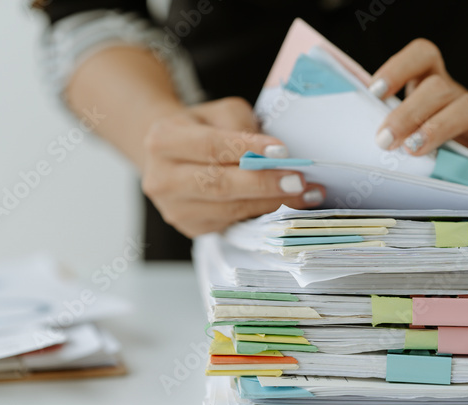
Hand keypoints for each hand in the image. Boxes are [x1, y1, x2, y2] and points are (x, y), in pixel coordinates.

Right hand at [140, 97, 324, 236]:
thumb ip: (242, 128)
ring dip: (271, 203)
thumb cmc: (200, 128)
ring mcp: (174, 208)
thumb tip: (275, 156)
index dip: (248, 150)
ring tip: (305, 195)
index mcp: (164, 140)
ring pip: (229, 209)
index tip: (283, 152)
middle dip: (264, 184)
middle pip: (219, 185)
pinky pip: (232, 222)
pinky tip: (285, 205)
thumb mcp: (219, 113)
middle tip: (299, 181)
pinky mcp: (191, 227)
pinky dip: (261, 214)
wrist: (169, 154)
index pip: (211, 147)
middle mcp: (162, 178)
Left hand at [369, 39, 467, 174]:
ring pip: (466, 108)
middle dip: (407, 113)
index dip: (399, 67)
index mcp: (435, 86)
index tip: (375, 91)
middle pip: (437, 88)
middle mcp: (457, 97)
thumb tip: (364, 136)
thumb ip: (397, 124)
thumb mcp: (420, 123)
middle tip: (385, 139)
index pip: (423, 57)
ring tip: (414, 150)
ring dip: (437, 128)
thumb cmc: (444, 137)